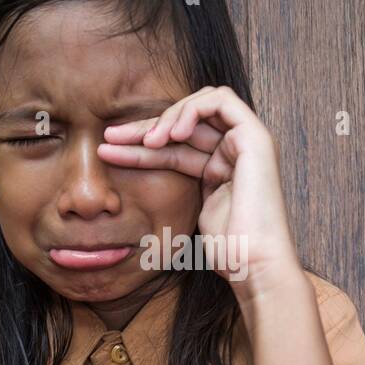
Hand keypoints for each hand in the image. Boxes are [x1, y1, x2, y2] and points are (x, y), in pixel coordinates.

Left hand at [98, 85, 303, 300]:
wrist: (252, 263)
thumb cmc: (225, 250)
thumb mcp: (189, 209)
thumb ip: (176, 184)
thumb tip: (140, 175)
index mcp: (220, 168)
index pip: (175, 146)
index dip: (141, 146)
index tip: (109, 150)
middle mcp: (235, 151)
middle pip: (184, 125)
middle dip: (145, 127)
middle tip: (110, 137)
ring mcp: (248, 142)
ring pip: (200, 107)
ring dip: (168, 117)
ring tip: (147, 141)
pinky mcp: (256, 137)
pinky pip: (221, 101)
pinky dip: (192, 110)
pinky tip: (172, 135)